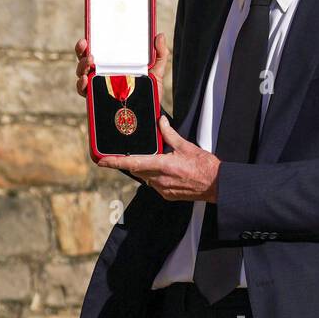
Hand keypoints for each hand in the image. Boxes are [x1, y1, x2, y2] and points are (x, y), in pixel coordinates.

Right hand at [75, 31, 169, 94]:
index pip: (95, 50)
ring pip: (82, 74)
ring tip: (89, 63)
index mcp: (112, 63)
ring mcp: (98, 86)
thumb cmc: (150, 88)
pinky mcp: (97, 99)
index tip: (87, 38)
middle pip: (84, 60)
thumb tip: (160, 35)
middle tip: (87, 48)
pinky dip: (81, 85)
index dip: (87, 43)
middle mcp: (102, 73)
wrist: (151, 110)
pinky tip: (86, 80)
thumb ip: (159, 53)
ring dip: (81, 67)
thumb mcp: (156, 69)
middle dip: (81, 52)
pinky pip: (84, 92)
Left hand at [95, 115, 220, 201]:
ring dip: (146, 169)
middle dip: (132, 162)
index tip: (102, 161)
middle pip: (137, 170)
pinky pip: (154, 184)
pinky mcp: (167, 195)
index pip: (132, 163)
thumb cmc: (204, 167)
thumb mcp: (186, 146)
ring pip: (145, 178)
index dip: (115, 162)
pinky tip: (167, 171)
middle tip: (130, 155)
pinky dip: (155, 176)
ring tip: (158, 160)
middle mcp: (159, 180)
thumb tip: (161, 122)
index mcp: (162, 165)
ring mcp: (163, 189)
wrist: (217, 184)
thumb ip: (169, 134)